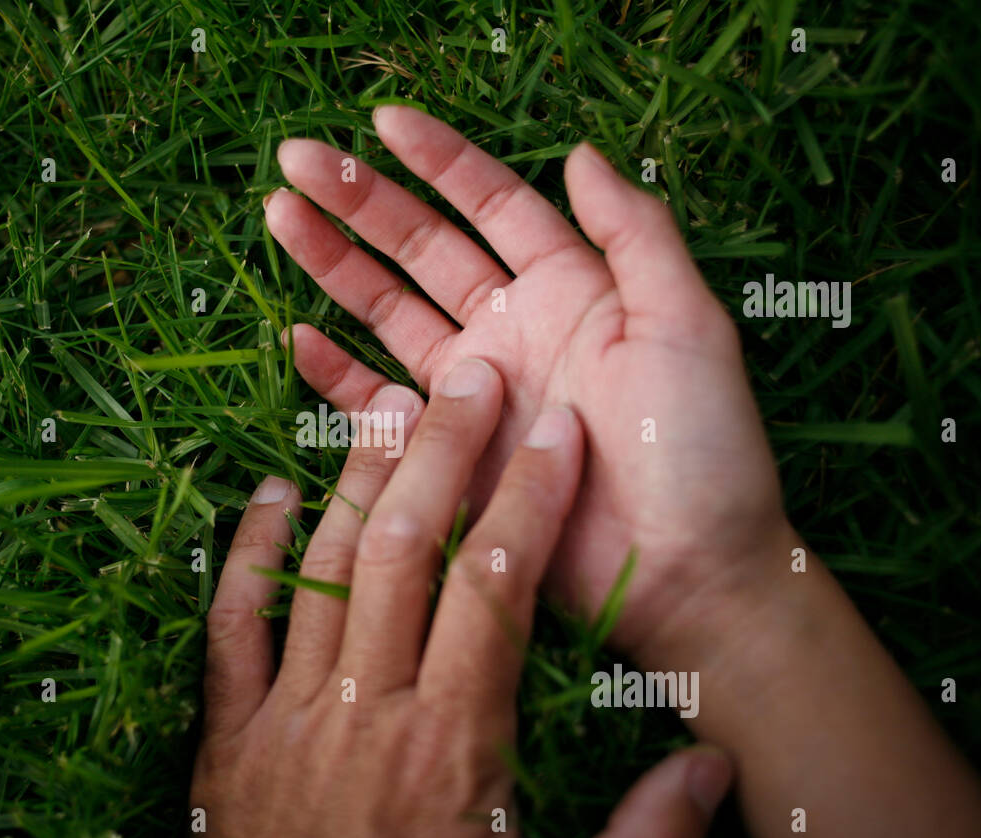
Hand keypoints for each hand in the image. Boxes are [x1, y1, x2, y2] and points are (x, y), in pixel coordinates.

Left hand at [188, 364, 732, 837]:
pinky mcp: (226, 742)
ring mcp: (284, 721)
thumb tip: (714, 769)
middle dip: (445, 454)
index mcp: (452, 747)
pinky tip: (261, 493)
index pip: (494, 587)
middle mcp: (365, 712)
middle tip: (472, 377)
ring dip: (356, 483)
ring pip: (318, 572)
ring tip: (389, 406)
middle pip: (404, 552)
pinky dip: (242, 555)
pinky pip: (228, 628)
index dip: (528, 499)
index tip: (556, 430)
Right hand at [264, 105, 788, 666]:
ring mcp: (475, 394)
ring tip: (280, 218)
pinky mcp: (449, 455)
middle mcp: (514, 331)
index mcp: (571, 290)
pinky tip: (298, 333)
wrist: (686, 571)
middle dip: (361, 202)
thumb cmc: (700, 446)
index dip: (439, 162)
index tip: (382, 124)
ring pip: (389, 312)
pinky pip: (377, 406)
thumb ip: (636, 234)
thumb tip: (580, 151)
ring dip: (335, 267)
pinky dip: (336, 373)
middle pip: (423, 250)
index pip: (492, 206)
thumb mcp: (687, 323)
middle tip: (296, 161)